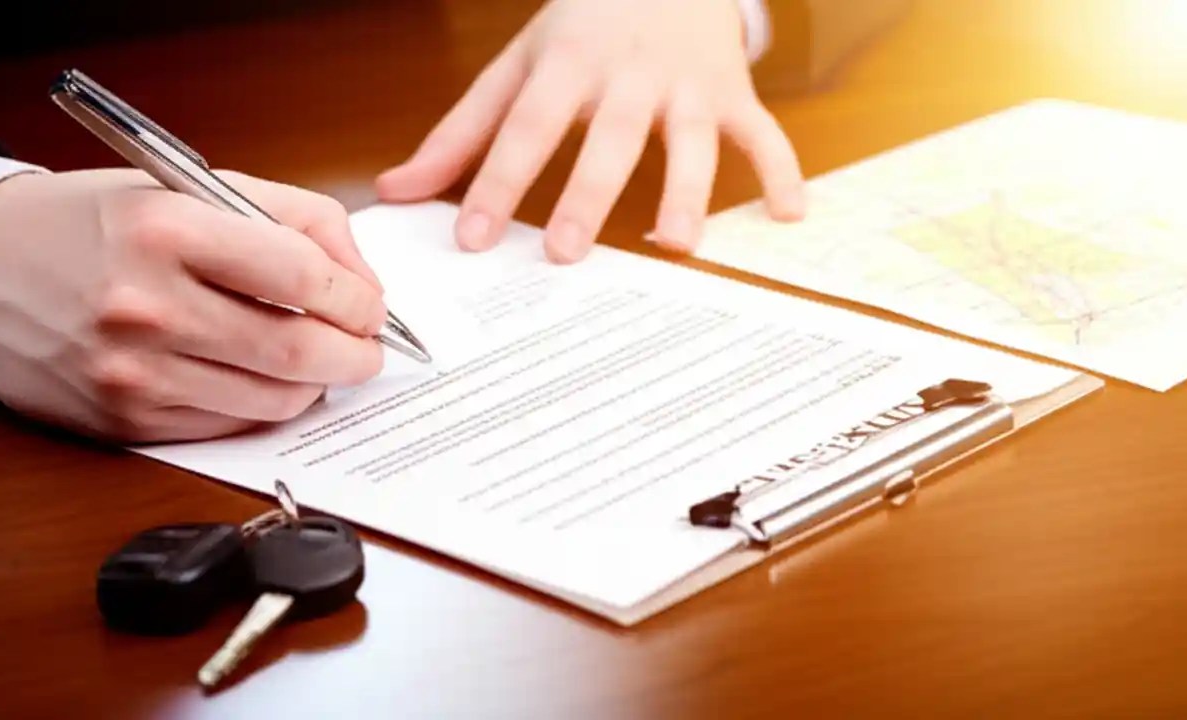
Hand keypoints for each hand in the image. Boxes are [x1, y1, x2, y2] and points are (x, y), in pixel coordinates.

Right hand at [0, 169, 385, 442]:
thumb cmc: (94, 223)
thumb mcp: (188, 187)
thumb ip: (291, 217)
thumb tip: (362, 277)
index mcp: (166, 231)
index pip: (302, 275)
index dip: (357, 297)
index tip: (371, 305)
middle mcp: (147, 306)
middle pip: (298, 350)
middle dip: (356, 354)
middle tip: (369, 348)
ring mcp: (133, 373)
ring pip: (271, 400)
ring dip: (315, 385)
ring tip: (319, 361)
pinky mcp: (124, 422)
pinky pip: (227, 426)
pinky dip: (262, 406)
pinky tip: (262, 379)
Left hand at [376, 0, 804, 262]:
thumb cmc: (579, 31)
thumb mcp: (516, 68)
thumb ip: (460, 134)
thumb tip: (397, 191)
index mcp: (565, 64)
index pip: (526, 127)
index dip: (499, 181)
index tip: (473, 237)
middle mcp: (628, 75)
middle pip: (608, 138)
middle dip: (588, 194)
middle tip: (567, 253)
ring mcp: (686, 84)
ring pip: (691, 140)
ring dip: (688, 191)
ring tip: (677, 244)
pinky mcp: (731, 94)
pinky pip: (763, 133)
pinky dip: (782, 170)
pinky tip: (789, 216)